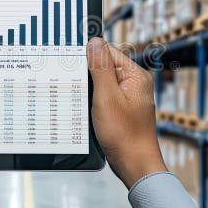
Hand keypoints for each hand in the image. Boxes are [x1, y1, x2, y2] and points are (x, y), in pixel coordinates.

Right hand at [87, 37, 166, 188]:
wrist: (134, 165)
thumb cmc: (124, 134)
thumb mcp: (106, 97)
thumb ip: (100, 68)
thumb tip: (94, 42)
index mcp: (135, 76)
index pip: (108, 53)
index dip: (89, 57)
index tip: (72, 65)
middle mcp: (134, 84)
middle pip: (105, 67)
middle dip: (88, 76)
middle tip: (76, 87)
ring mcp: (129, 98)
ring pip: (102, 84)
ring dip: (90, 91)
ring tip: (83, 102)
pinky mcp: (122, 110)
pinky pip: (105, 97)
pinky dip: (94, 102)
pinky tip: (87, 111)